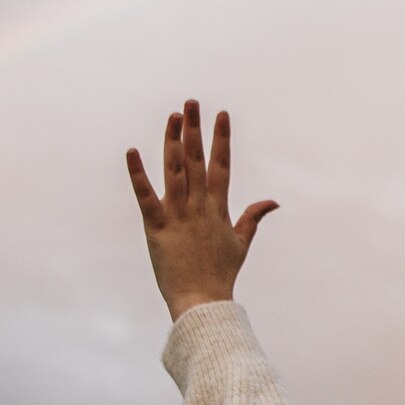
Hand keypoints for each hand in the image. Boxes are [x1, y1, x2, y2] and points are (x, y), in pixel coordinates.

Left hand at [126, 100, 278, 321]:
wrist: (202, 301)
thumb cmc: (221, 274)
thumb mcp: (241, 243)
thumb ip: (253, 218)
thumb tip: (272, 201)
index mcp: (219, 208)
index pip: (221, 165)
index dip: (221, 139)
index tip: (222, 114)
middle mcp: (199, 206)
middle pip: (196, 160)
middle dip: (195, 129)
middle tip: (192, 103)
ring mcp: (177, 215)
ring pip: (174, 170)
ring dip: (172, 141)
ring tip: (173, 116)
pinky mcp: (156, 227)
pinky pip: (145, 196)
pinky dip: (137, 174)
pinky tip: (132, 151)